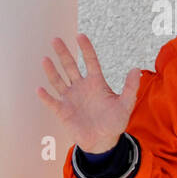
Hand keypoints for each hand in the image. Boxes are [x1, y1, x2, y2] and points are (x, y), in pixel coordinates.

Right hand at [38, 34, 140, 153]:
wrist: (103, 141)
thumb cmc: (114, 122)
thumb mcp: (125, 105)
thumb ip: (130, 88)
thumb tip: (136, 69)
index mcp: (96, 83)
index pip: (90, 62)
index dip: (86, 49)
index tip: (80, 36)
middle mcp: (81, 87)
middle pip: (70, 66)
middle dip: (64, 53)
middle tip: (56, 39)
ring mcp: (70, 98)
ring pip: (58, 81)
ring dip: (52, 71)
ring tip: (46, 59)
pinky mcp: (62, 110)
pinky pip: (52, 102)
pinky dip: (46, 96)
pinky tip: (40, 89)